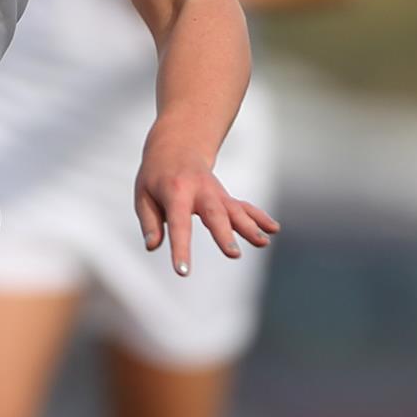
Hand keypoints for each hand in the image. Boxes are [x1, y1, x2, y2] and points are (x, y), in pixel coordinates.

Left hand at [134, 128, 278, 275]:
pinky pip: (243, 207)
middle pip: (214, 214)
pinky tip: (273, 229)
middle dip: (224, 234)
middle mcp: (199, 191)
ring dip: (249, 227)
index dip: (181, 248)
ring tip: (263, 243)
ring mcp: (216, 193)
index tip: (183, 271)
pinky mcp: (225, 197)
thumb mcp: (143, 195)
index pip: (179, 224)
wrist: (177, 146)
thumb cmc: (155, 176)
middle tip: (233, 255)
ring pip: (234, 210)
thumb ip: (149, 222)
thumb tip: (152, 246)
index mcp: (175, 192)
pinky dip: (258, 217)